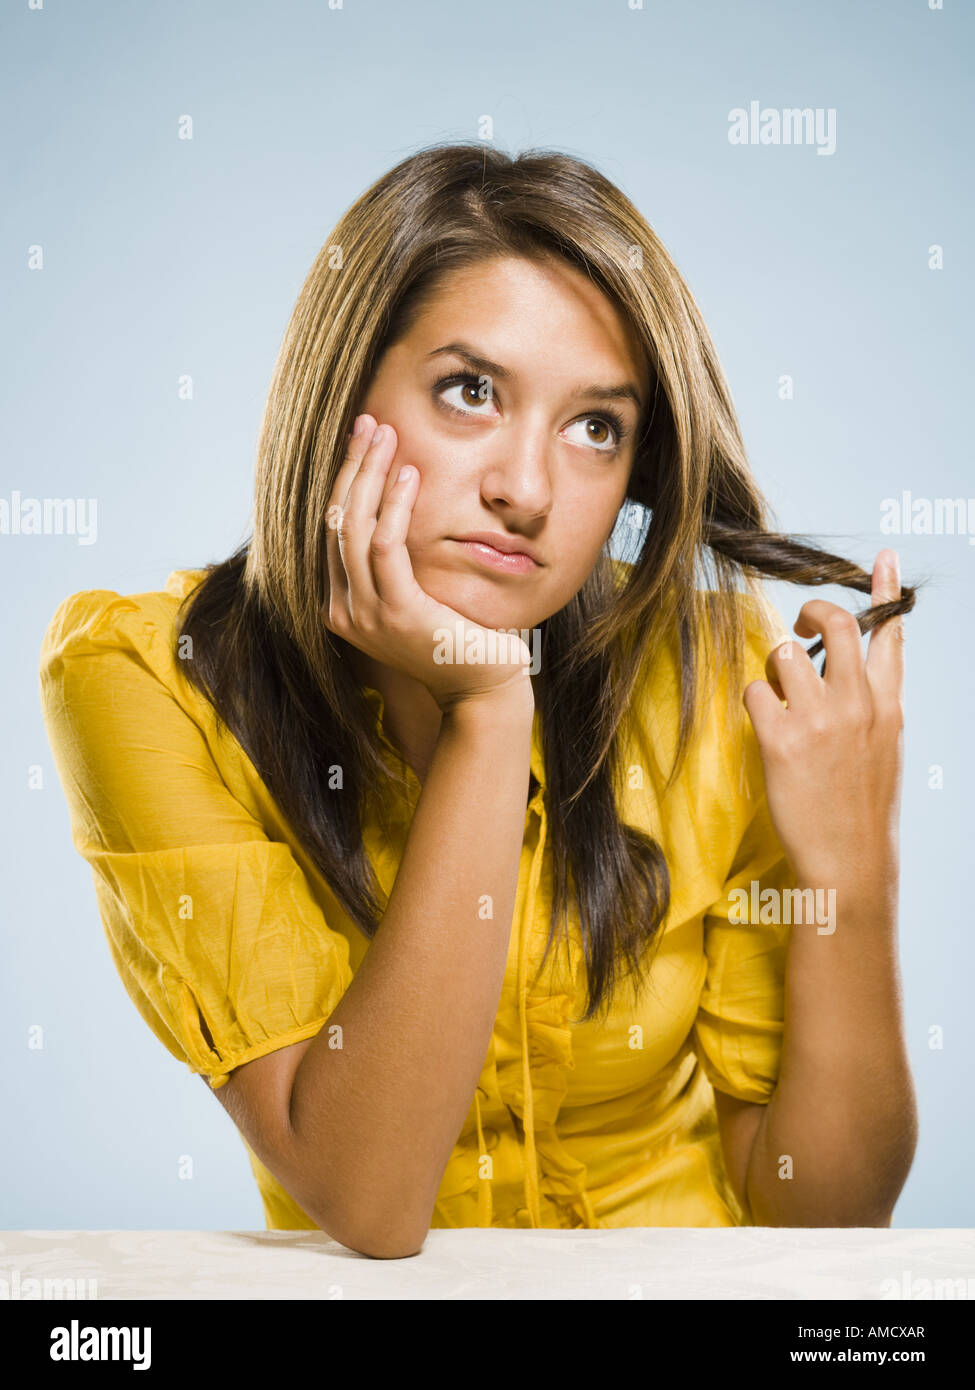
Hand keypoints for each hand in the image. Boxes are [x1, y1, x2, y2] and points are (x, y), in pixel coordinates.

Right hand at [323, 414, 533, 713]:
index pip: (330, 530)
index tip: (360, 439)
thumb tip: (399, 498)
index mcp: (341, 605)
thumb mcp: (417, 594)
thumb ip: (397, 560)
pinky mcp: (396, 614)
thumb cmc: (460, 637)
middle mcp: (342, 611)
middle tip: (368, 423)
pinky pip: (386, 546)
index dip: (343, 480)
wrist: (484, 687)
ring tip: (386, 435)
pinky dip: (394, 505)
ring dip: (369, 474)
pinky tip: (408, 475)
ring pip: (353, 528)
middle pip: (334, 521)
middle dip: (350, 467)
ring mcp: (365, 615)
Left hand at [742, 549, 904, 892]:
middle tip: (796, 622)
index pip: (890, 637)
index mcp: (888, 707)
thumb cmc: (861, 811)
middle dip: (809, 610)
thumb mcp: (885, 751)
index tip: (884, 560)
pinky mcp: (781, 739)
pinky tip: (765, 728)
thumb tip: (852, 679)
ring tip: (778, 699)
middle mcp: (857, 704)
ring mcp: (819, 719)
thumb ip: (872, 708)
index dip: (886, 593)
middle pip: (834, 623)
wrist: (850, 864)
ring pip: (782, 652)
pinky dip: (753, 703)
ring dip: (772, 668)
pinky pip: (754, 691)